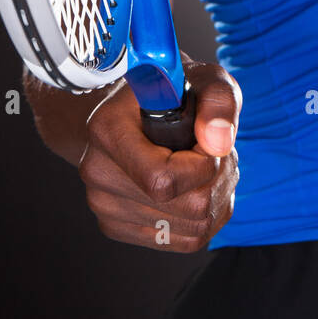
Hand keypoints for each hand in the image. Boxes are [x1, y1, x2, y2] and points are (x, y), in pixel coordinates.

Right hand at [78, 61, 240, 251]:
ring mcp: (104, 205)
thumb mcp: (205, 78)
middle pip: (188, 208)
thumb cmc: (174, 92)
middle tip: (215, 150)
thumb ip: (217, 102)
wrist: (137, 110)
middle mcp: (98, 172)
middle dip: (219, 178)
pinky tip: (199, 185)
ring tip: (206, 164)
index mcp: (108, 131)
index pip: (163, 179)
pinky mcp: (118, 226)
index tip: (210, 142)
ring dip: (219, 196)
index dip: (204, 166)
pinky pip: (187, 240)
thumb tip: (219, 143)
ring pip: (195, 228)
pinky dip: (208, 215)